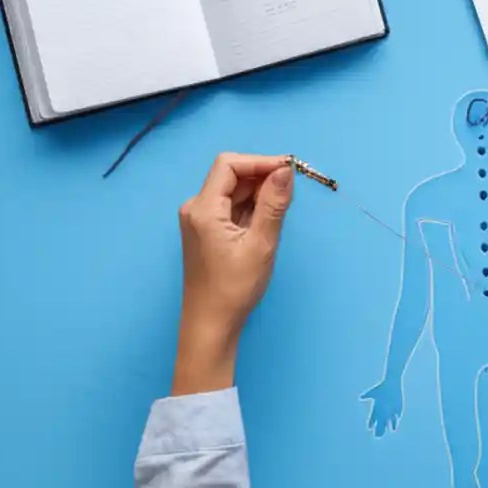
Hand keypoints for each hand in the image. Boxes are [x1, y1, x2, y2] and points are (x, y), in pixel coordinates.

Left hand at [172, 153, 293, 395]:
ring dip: (258, 193)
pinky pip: (231, 207)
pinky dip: (251, 207)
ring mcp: (199, 220)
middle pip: (230, 176)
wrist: (210, 324)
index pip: (229, 165)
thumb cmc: (234, 288)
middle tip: (291, 189)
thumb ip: (274, 204)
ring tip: (281, 210)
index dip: (260, 162)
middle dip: (262, 177)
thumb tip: (286, 171)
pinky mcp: (206, 231)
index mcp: (203, 208)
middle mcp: (196, 209)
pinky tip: (267, 221)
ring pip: (232, 192)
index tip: (289, 170)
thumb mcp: (261, 244)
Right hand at [360, 380, 403, 437]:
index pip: (372, 418)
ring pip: (389, 422)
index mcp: (376, 408)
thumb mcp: (374, 392)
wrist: (392, 384)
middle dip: (379, 429)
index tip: (369, 428)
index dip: (370, 423)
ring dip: (390, 426)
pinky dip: (396, 420)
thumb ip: (367, 395)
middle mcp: (383, 411)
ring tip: (389, 431)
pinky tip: (395, 425)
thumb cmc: (381, 387)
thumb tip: (360, 397)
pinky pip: (397, 417)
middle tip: (378, 436)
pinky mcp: (398, 408)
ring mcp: (391, 411)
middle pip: (380, 423)